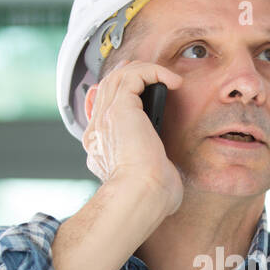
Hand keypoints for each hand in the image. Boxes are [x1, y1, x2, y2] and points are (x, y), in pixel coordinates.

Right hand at [83, 60, 184, 215]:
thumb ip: (150, 164)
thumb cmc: (150, 197)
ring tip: (167, 78)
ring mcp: (105, 118)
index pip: (100, 110)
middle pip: (106, 88)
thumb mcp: (148, 178)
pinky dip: (154, 72)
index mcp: (99, 147)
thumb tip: (162, 165)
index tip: (139, 89)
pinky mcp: (119, 109)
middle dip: (129, 74)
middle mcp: (98, 130)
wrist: (141, 196)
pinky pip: (133, 75)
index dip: (117, 95)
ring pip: (117, 77)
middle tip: (151, 73)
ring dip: (144, 71)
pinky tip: (172, 82)